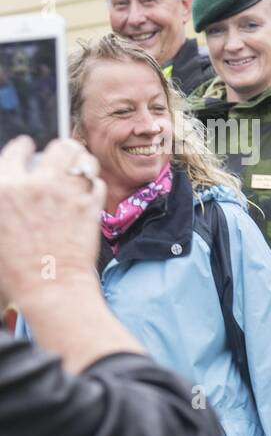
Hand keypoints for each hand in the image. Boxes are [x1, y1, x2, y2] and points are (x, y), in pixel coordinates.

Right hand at [0, 137, 103, 309]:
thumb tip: (11, 188)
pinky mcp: (90, 206)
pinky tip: (89, 191)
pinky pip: (97, 183)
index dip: (24, 147)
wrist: (49, 287)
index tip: (28, 147)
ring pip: (84, 159)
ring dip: (83, 162)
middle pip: (58, 147)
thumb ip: (6, 198)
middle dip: (63, 149)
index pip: (16, 151)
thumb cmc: (16, 268)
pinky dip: (94, 185)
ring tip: (82, 168)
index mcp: (3, 188)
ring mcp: (66, 194)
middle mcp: (35, 184)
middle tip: (65, 155)